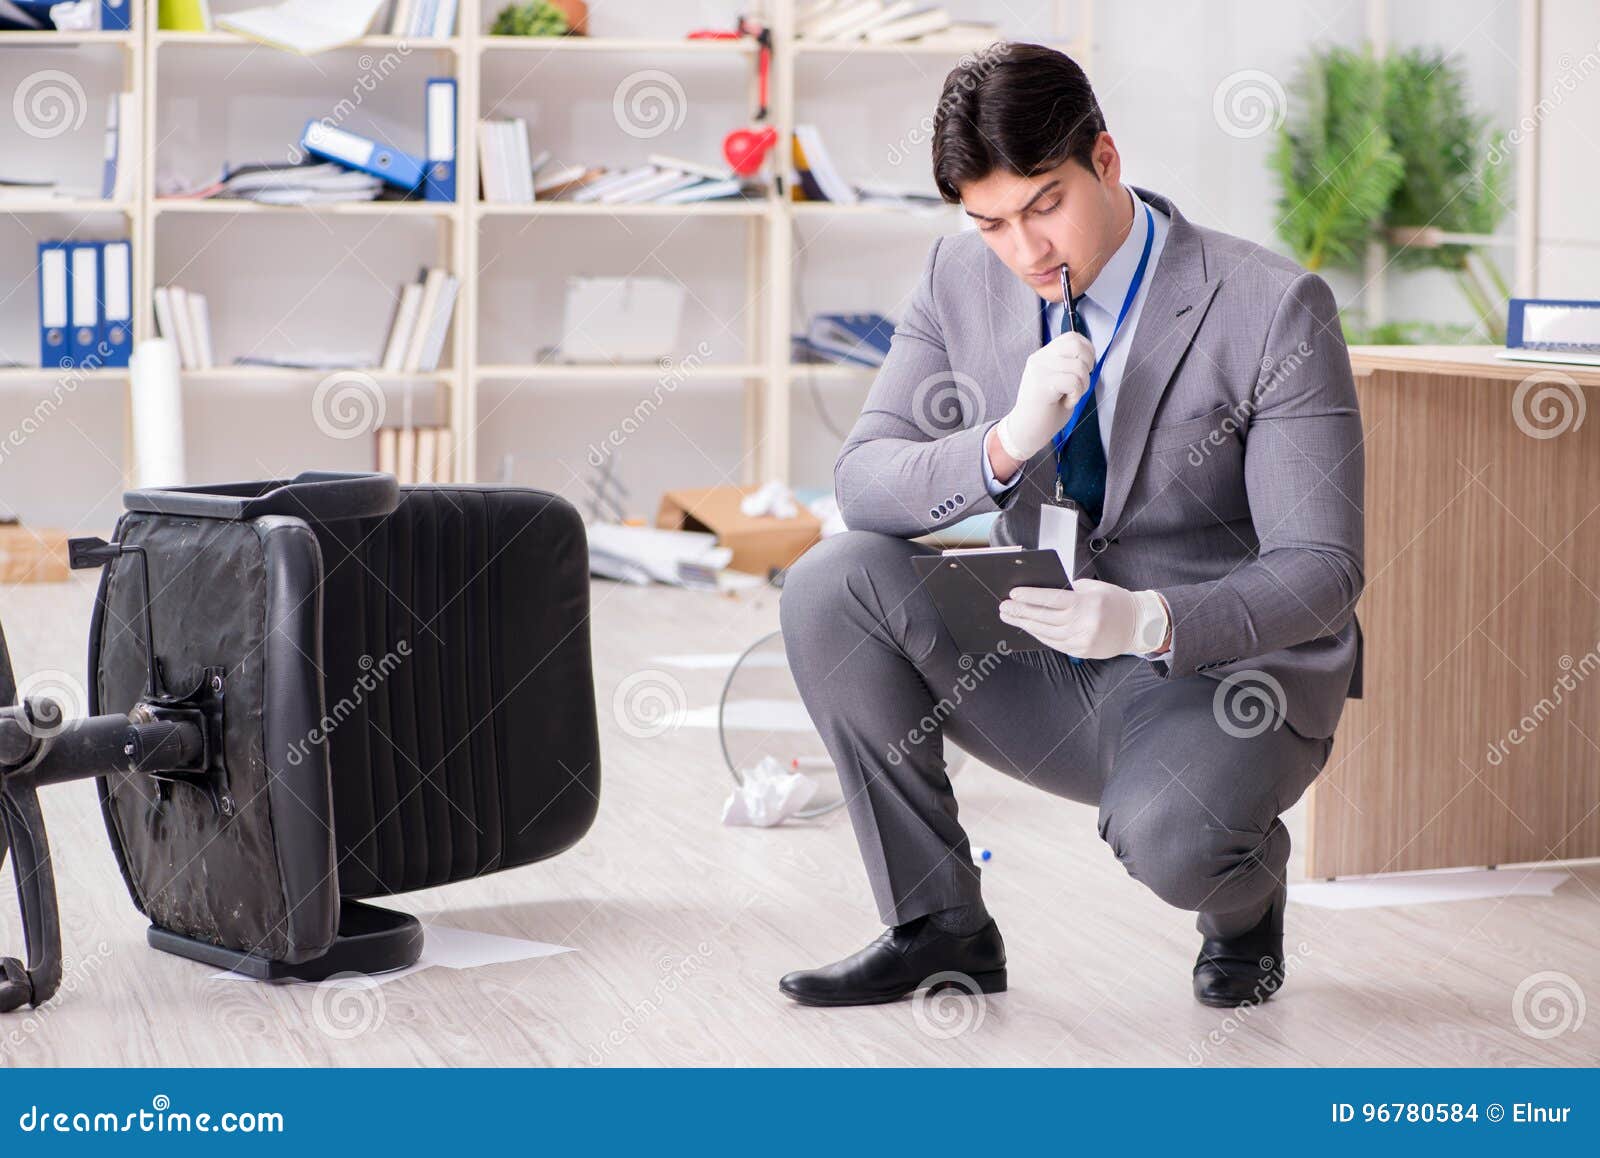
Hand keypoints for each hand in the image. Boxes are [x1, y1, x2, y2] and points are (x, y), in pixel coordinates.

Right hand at [994, 331, 1093, 461]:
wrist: (1026, 432)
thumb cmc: (1046, 410)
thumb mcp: (1059, 380)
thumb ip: (1069, 365)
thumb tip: (1089, 354)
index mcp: (1043, 355)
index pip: (1072, 337)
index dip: (1088, 351)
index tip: (1084, 370)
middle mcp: (1039, 359)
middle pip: (1077, 347)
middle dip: (1087, 366)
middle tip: (1078, 383)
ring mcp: (1039, 370)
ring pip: (1079, 367)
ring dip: (1082, 386)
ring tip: (1068, 397)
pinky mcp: (1042, 385)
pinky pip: (1074, 382)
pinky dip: (1076, 396)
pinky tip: (1065, 403)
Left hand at [998, 579, 1168, 658]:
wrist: (1138, 626)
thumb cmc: (1114, 601)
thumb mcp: (1094, 588)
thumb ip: (1069, 591)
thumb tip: (1040, 593)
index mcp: (1087, 604)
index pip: (1052, 600)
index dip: (1031, 597)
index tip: (1013, 594)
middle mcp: (1084, 624)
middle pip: (1045, 618)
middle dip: (1021, 612)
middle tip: (1003, 607)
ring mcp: (1082, 640)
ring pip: (1046, 632)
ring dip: (1026, 624)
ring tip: (1010, 617)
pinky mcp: (1081, 651)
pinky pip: (1054, 643)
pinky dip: (1039, 635)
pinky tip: (1028, 628)